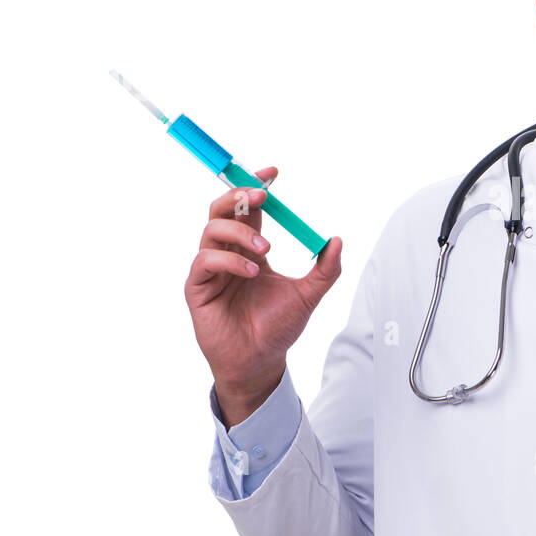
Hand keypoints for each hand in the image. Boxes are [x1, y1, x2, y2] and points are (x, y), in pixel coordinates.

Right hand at [184, 166, 342, 420]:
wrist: (261, 360)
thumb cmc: (278, 328)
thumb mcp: (308, 295)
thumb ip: (325, 270)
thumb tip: (337, 241)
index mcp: (250, 249)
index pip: (249, 209)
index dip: (256, 187)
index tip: (273, 175)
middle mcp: (228, 253)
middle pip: (222, 209)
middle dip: (240, 196)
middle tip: (263, 197)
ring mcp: (211, 269)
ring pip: (212, 230)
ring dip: (241, 233)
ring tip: (267, 251)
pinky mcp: (198, 287)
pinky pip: (206, 260)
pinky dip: (230, 260)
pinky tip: (252, 272)